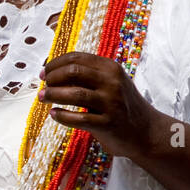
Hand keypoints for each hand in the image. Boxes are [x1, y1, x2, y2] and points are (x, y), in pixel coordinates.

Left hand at [38, 51, 158, 159]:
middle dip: (53, 78)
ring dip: (53, 94)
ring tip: (43, 97)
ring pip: (75, 94)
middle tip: (43, 86)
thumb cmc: (121, 105)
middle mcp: (112, 82)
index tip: (44, 72)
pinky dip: (62, 116)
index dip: (55, 64)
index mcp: (110, 68)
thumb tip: (53, 71)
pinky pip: (79, 118)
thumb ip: (88, 75)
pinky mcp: (108, 124)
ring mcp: (111, 103)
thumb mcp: (111, 83)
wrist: (146, 131)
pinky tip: (54, 114)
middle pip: (74, 72)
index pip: (76, 58)